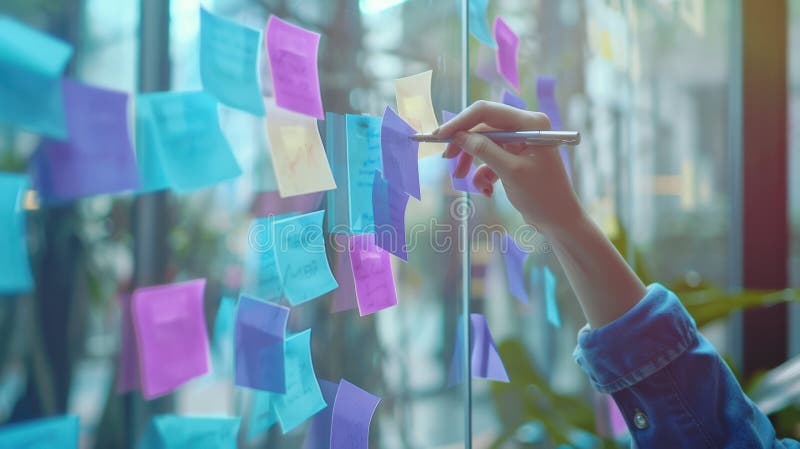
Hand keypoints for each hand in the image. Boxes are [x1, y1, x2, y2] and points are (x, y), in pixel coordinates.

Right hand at [436, 100, 583, 232]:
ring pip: (484, 144)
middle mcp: (526, 127)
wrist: (559, 221)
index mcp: (530, 123)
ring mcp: (521, 142)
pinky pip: (491, 159)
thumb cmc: (542, 196)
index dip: (460, 122)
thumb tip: (458, 136)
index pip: (486, 112)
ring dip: (472, 162)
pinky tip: (487, 190)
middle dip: (465, 146)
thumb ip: (484, 150)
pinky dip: (484, 174)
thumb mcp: (510, 172)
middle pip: (483, 127)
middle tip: (446, 160)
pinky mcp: (516, 157)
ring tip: (463, 179)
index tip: (439, 135)